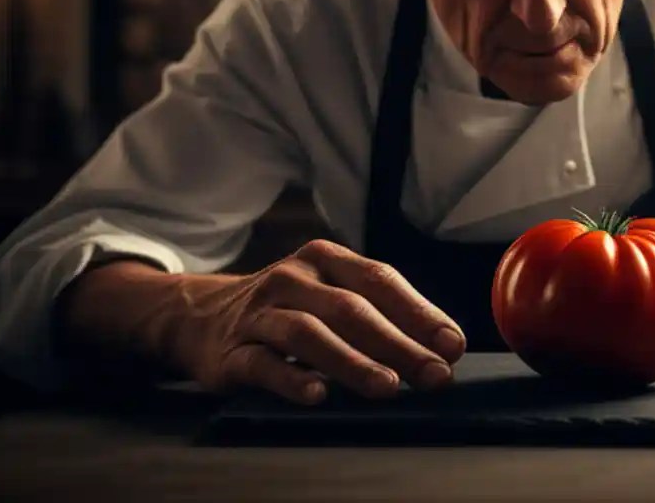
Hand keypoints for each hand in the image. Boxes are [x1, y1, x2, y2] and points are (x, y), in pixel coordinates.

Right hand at [171, 239, 465, 404]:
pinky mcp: (231, 351)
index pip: (380, 280)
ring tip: (387, 386)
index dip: (419, 312)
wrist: (200, 315)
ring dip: (352, 361)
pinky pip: (263, 364)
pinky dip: (292, 378)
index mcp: (326, 260)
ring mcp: (259, 313)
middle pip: (351, 309)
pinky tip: (318, 394)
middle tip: (434, 374)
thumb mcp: (331, 294)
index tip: (453, 345)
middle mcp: (293, 279)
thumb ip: (382, 315)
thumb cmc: (290, 308)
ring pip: (309, 334)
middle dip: (398, 344)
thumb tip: (447, 346)